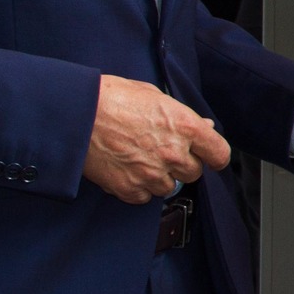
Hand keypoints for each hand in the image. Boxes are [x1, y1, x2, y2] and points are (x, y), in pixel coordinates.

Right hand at [84, 74, 229, 204]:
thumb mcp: (155, 96)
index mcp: (184, 126)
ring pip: (169, 187)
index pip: (219, 153)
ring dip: (160, 177)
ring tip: (139, 157)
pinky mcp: (129, 188)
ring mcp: (151, 174)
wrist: (74, 113)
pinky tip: (126, 169)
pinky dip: (138, 187)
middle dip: (182, 164)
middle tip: (162, 151)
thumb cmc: (111, 97)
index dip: (215, 155)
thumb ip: (182, 116)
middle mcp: (173, 153)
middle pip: (194, 172)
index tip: (210, 156)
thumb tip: (203, 127)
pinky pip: (144, 197)